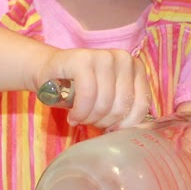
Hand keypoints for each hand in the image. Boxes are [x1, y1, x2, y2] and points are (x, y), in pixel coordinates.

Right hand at [35, 47, 151, 128]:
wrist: (49, 70)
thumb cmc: (81, 89)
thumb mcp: (109, 98)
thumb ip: (123, 109)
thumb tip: (129, 132)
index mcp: (136, 68)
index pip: (141, 105)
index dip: (125, 125)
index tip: (110, 129)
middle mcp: (124, 58)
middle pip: (121, 106)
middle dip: (104, 122)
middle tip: (90, 122)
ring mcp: (104, 56)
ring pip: (104, 103)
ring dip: (89, 119)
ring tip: (81, 118)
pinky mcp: (84, 59)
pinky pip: (87, 96)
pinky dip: (79, 112)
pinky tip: (73, 116)